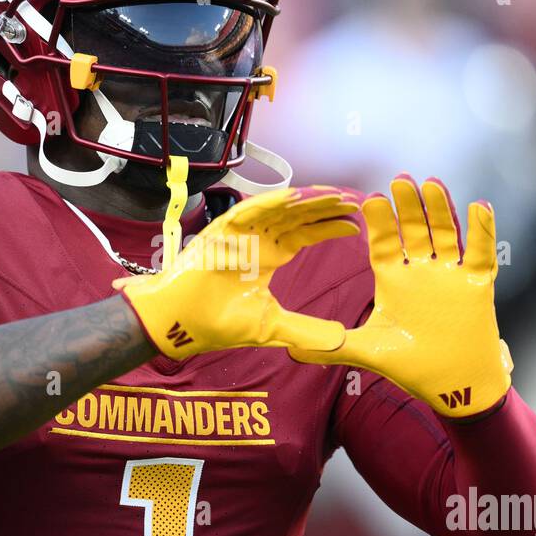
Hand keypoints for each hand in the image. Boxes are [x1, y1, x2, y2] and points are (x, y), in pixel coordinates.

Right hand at [115, 188, 359, 358]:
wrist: (181, 324)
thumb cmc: (218, 323)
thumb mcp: (272, 327)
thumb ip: (306, 330)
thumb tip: (341, 340)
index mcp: (268, 257)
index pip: (304, 235)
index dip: (328, 228)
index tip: (354, 224)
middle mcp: (256, 241)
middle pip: (295, 216)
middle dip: (323, 207)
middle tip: (351, 199)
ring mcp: (238, 233)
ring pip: (277, 209)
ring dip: (303, 201)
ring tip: (331, 195)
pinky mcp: (219, 231)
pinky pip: (247, 212)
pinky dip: (269, 204)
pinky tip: (293, 198)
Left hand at [289, 175, 512, 417]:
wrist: (454, 387)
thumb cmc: (412, 366)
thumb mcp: (369, 350)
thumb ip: (331, 346)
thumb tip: (289, 351)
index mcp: (393, 280)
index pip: (383, 243)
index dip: (378, 222)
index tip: (369, 199)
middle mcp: (420, 272)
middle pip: (414, 231)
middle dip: (408, 207)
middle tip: (399, 180)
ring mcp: (449, 275)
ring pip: (445, 234)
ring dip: (440, 210)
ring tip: (432, 184)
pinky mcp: (476, 285)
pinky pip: (481, 254)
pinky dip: (482, 231)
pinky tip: (479, 207)